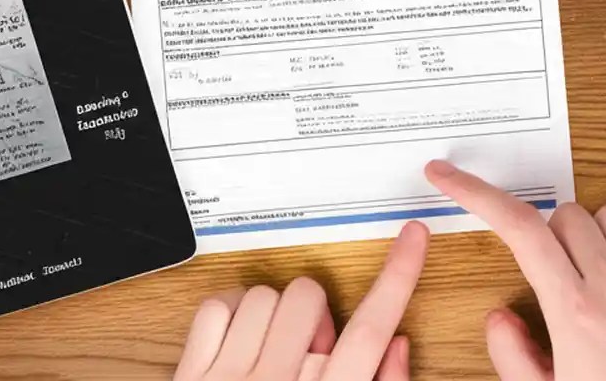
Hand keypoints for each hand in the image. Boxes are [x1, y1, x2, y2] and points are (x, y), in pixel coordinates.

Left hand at [173, 220, 429, 380]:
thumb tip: (398, 347)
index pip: (372, 328)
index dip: (399, 275)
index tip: (413, 238)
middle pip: (310, 300)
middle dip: (316, 311)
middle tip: (311, 346)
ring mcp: (230, 379)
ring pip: (265, 296)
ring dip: (275, 313)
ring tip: (273, 348)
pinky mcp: (192, 375)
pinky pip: (218, 307)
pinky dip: (232, 313)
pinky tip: (241, 341)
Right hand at [425, 161, 605, 380]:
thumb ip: (514, 356)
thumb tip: (499, 317)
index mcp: (574, 314)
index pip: (519, 230)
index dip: (478, 194)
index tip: (449, 176)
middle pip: (565, 216)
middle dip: (552, 237)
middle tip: (558, 276)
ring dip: (596, 237)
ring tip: (602, 280)